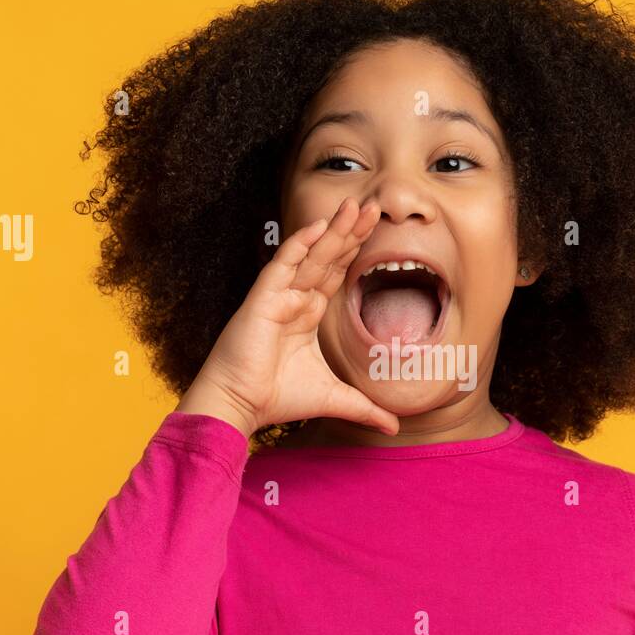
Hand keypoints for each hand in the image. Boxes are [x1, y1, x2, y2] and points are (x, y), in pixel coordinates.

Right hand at [175, 196, 399, 436]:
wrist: (241, 405)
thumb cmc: (278, 398)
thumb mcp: (335, 399)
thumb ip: (366, 408)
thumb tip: (394, 428)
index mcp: (309, 313)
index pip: (336, 273)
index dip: (355, 250)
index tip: (376, 228)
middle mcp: (295, 299)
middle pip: (328, 257)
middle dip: (350, 232)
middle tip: (372, 206)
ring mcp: (278, 296)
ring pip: (310, 256)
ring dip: (332, 230)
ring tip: (353, 205)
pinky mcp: (263, 299)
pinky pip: (283, 265)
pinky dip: (298, 245)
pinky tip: (317, 226)